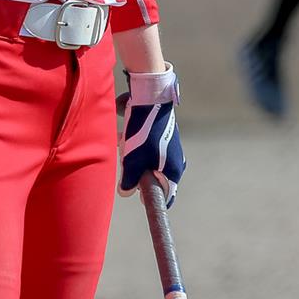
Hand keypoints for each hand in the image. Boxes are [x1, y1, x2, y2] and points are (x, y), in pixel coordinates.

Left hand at [117, 65, 185, 207]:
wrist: (151, 100)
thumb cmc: (144, 133)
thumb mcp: (133, 160)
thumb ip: (129, 180)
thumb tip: (126, 192)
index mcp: (173, 171)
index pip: (167, 195)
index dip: (152, 198)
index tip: (140, 198)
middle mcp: (175, 161)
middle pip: (155, 177)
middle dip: (138, 174)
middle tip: (126, 167)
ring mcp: (171, 148)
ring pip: (149, 161)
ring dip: (134, 158)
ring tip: (122, 147)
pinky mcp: (164, 136)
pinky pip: (149, 148)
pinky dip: (137, 146)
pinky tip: (122, 137)